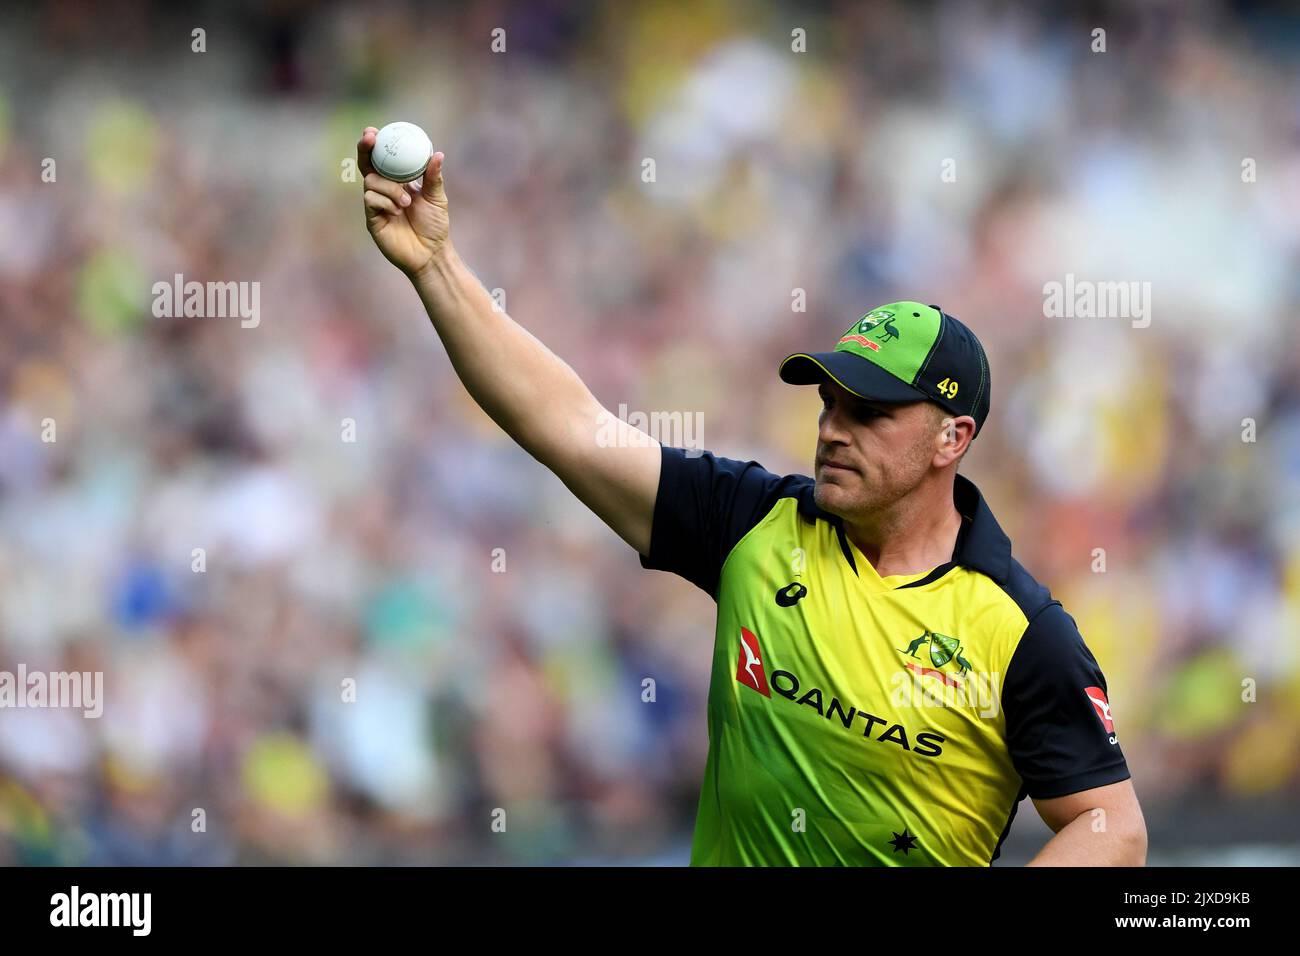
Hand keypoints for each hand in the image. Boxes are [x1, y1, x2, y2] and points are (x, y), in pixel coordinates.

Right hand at [357, 126, 449, 278]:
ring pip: (371, 181)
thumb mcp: (436, 198)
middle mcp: (383, 190)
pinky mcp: (372, 219)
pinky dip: (385, 201)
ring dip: (389, 187)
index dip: (376, 143)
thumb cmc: (434, 226)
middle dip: (365, 148)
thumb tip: (437, 154)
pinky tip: (397, 211)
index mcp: (398, 181)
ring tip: (406, 202)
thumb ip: (434, 177)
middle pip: (367, 164)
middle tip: (371, 138)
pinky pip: (370, 200)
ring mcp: (376, 204)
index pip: (383, 158)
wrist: (431, 254)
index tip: (375, 131)